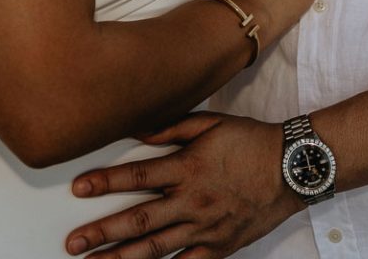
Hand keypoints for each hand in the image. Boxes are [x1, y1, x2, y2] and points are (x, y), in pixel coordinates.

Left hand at [66, 113, 298, 257]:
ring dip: (122, 258)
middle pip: (138, 220)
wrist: (294, 167)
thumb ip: (171, 127)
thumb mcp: (211, 123)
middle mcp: (192, 201)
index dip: (105, 182)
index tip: (78, 188)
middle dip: (101, 232)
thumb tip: (137, 132)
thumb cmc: (251, 141)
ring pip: (156, 248)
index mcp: (187, 167)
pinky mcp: (220, 247)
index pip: (137, 176)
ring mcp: (206, 228)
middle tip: (73, 243)